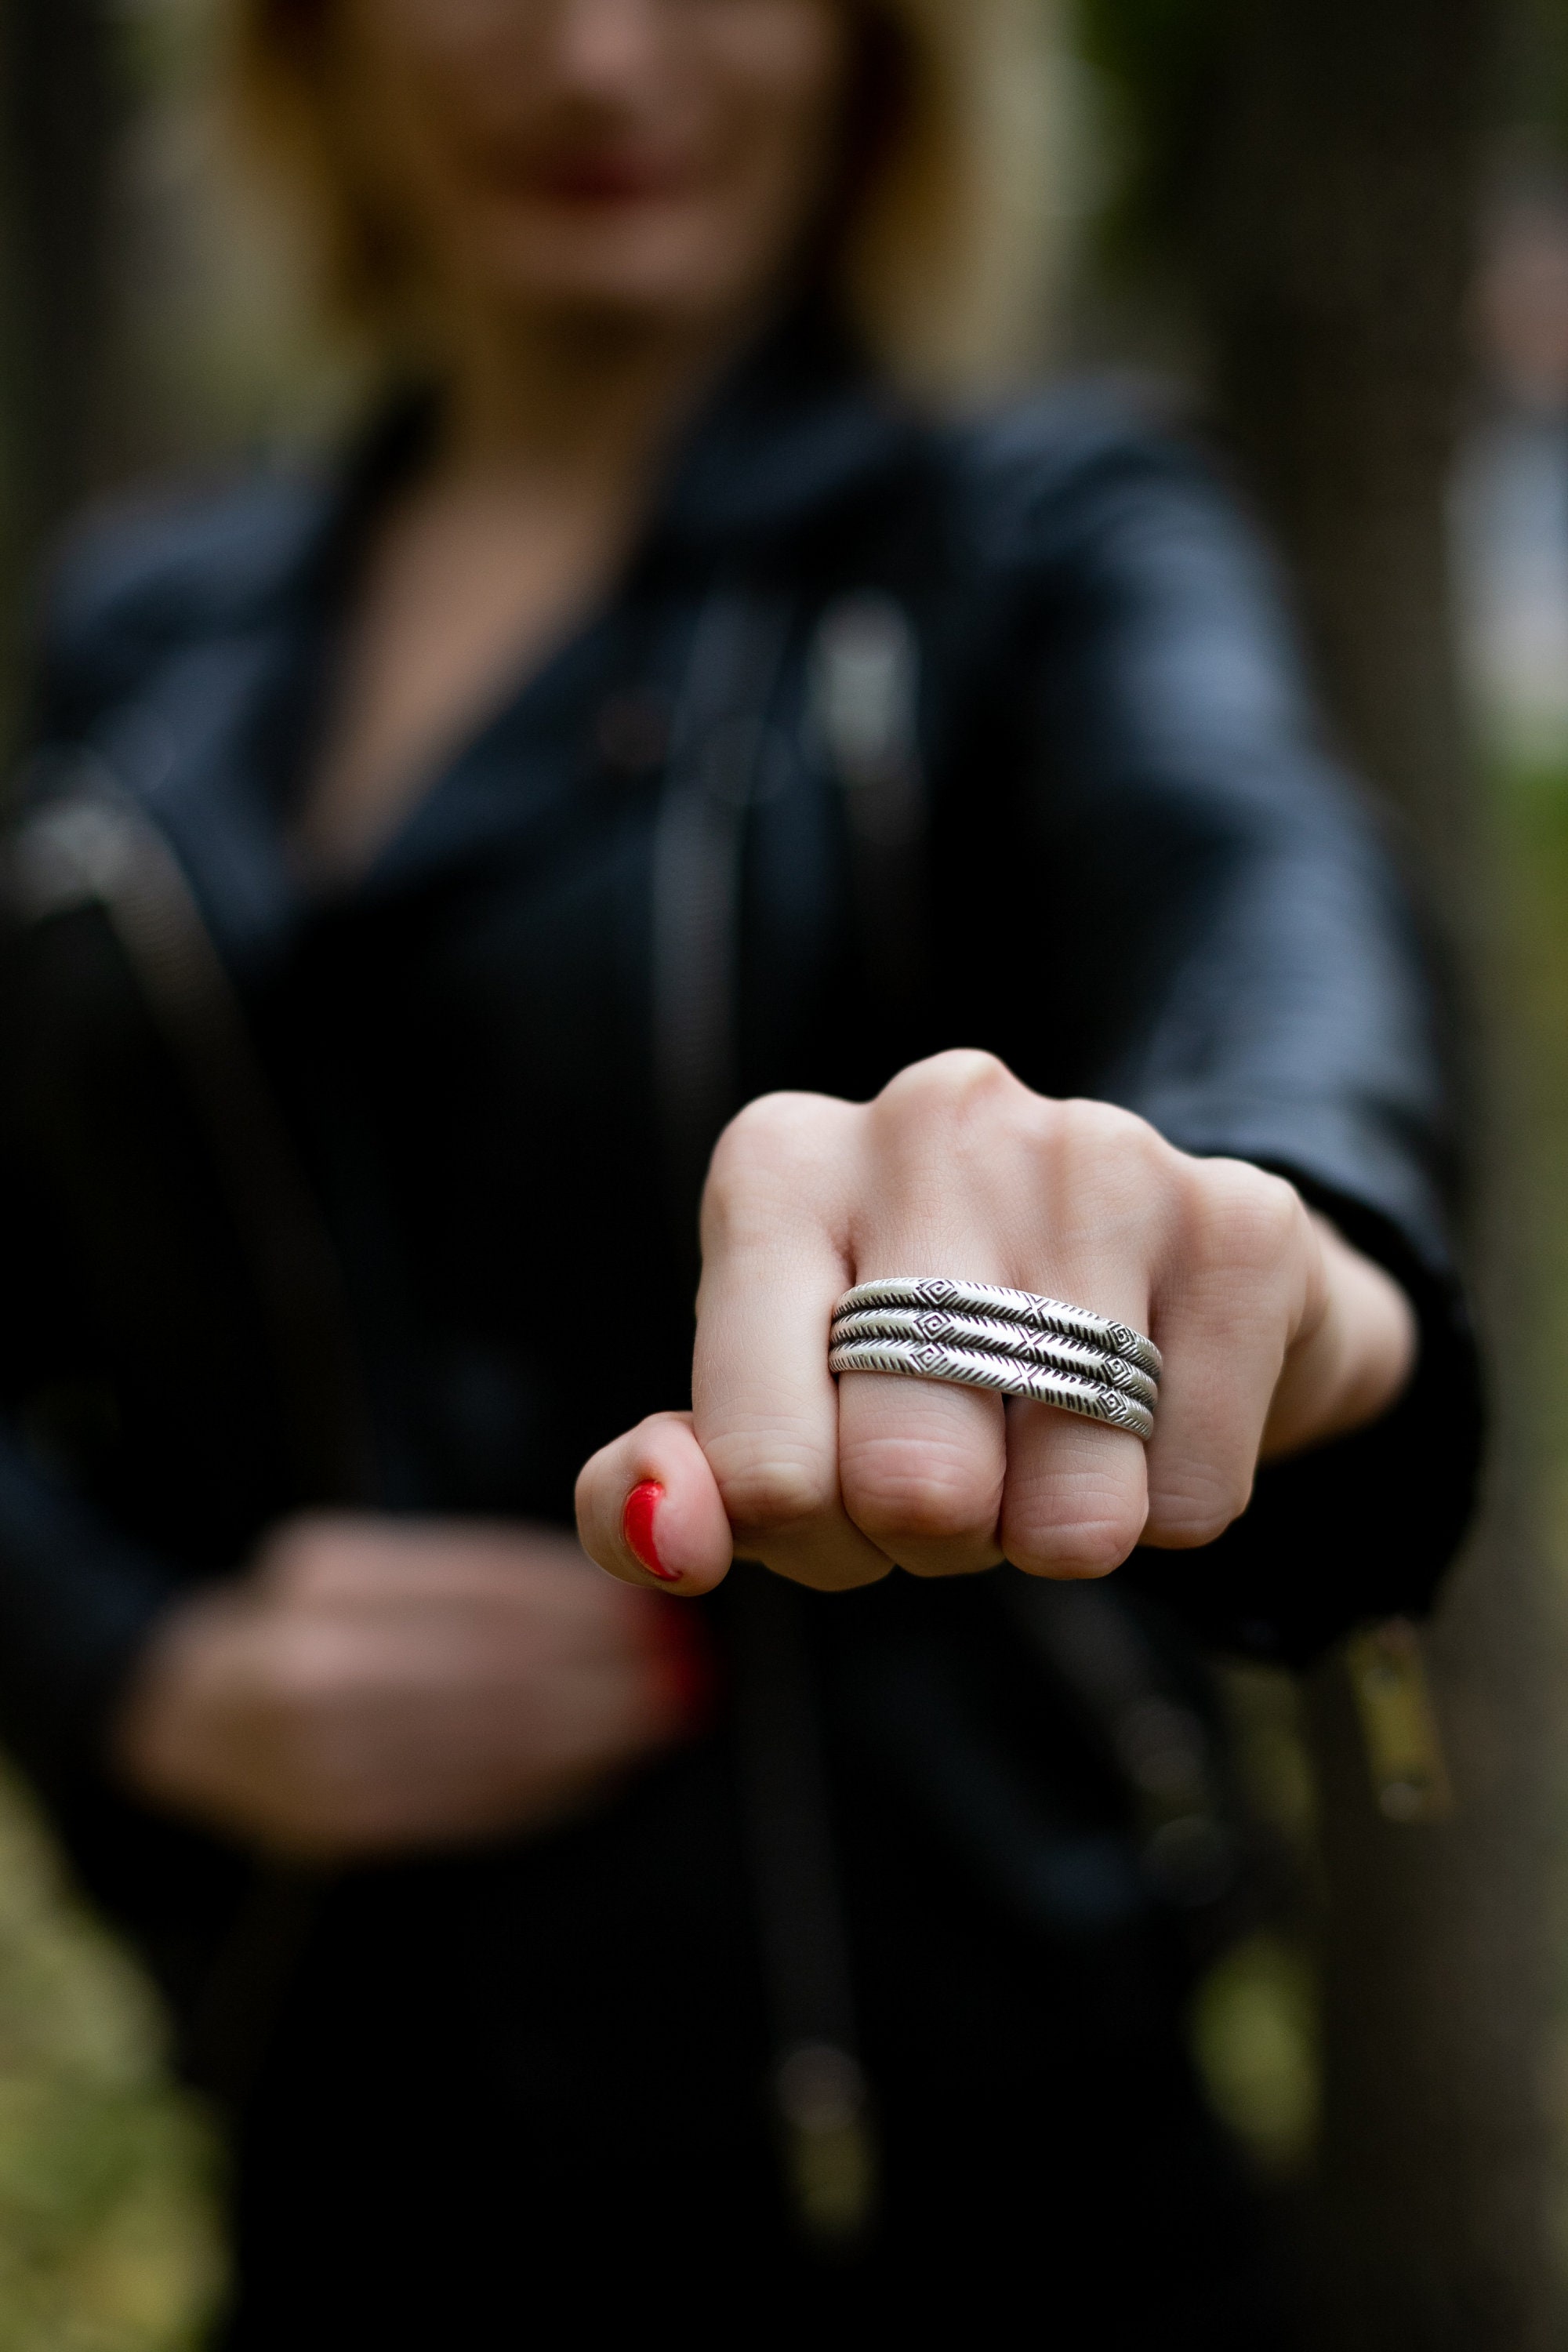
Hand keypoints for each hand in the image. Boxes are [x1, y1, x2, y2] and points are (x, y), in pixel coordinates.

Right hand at [111, 1515, 703, 1860]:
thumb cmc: (311, 1625)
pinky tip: (599, 1771)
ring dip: (589, 1733)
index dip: (580, 1599)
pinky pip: (460, 1806)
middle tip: (686, 1671)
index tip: (659, 1606)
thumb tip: (618, 1598)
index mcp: (325, 1569)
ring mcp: (311, 1752)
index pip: (480, 1582)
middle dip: (603, 1670)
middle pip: (489, 1663)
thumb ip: (469, 1578)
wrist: (185, 1714)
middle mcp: (309, 1656)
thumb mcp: (363, 1565)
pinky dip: (542, 1788)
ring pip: (483, 1740)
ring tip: (662, 1719)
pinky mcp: (329, 1825)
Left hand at [577, 1051, 1416, 1594]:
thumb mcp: (762, 1421)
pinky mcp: (1238, 1216)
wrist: (1150, 1288)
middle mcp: (930, 1120)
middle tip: (966, 1472)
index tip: (845, 1485)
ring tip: (1055, 1450)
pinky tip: (1157, 1422)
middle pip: (913, 1489)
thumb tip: (666, 1533)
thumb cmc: (918, 1369)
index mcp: (777, 1164)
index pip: (764, 1472)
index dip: (812, 1536)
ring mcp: (1095, 1150)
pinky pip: (1190, 1494)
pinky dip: (1170, 1510)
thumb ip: (661, 1490)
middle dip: (937, 1538)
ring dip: (1059, 1535)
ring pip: (1067, 1510)